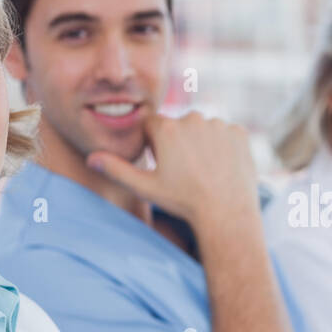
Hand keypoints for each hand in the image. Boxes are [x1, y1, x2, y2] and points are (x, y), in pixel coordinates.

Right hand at [86, 112, 260, 228]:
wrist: (226, 213)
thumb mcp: (145, 187)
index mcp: (167, 129)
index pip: (152, 126)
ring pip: (203, 129)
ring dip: (201, 144)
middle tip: (185, 172)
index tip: (164, 164)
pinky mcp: (239, 133)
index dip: (155, 145)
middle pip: (179, 126)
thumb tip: (91, 159)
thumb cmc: (182, 202)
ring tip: (204, 172)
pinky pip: (226, 135)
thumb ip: (117, 170)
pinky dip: (223, 148)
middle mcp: (193, 119)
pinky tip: (221, 168)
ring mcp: (219, 125)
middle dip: (179, 143)